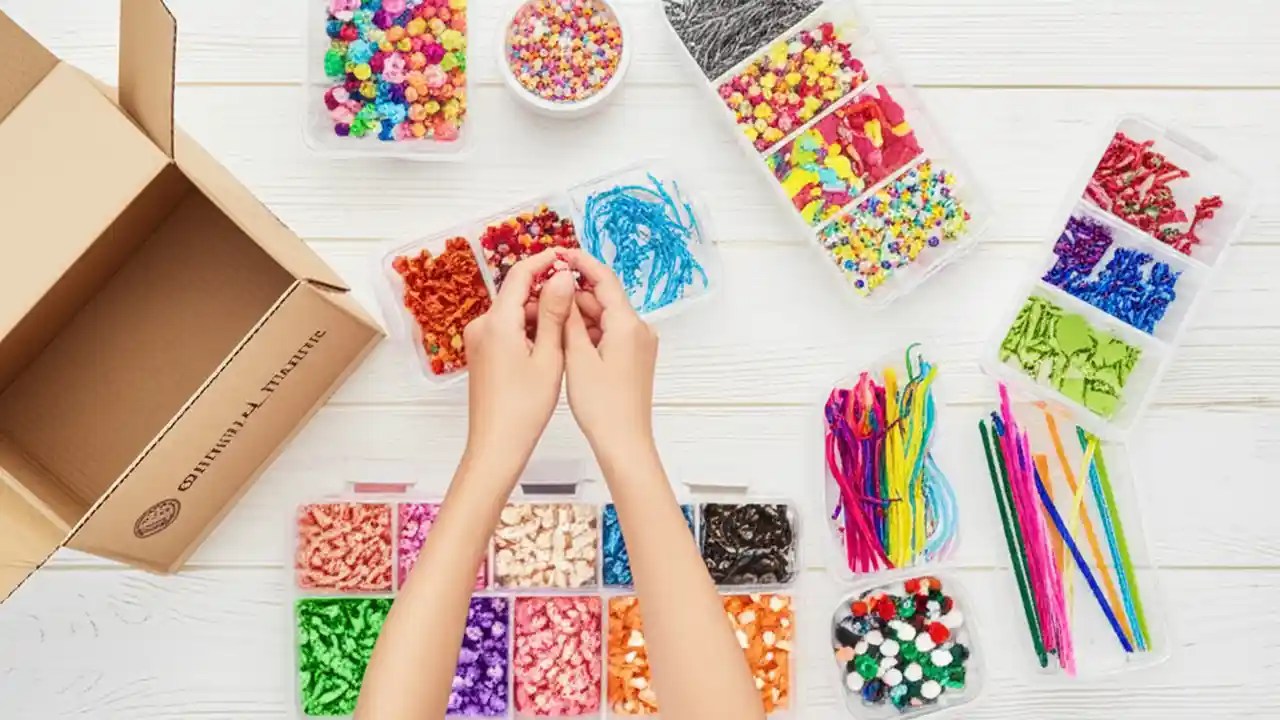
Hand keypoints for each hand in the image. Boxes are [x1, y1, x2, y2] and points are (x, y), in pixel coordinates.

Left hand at [463, 251, 574, 472]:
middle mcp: (482, 326)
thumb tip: (562, 276)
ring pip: (514, 314)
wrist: (496, 445)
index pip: (520, 275)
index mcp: (497, 322)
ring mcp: (478, 340)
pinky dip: (529, 332)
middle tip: (579, 302)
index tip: (567, 256)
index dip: (544, 261)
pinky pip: (507, 330)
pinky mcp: (481, 354)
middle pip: (517, 294)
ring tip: (569, 332)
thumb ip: (556, 313)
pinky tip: (549, 349)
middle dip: (547, 294)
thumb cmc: (524, 408)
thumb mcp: (549, 357)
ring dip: (540, 316)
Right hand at [562, 250, 658, 461]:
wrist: (625, 442)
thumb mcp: (577, 357)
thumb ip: (569, 319)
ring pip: (606, 317)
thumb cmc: (602, 405)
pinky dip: (589, 332)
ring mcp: (639, 345)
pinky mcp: (635, 359)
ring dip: (580, 315)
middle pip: (605, 298)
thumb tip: (563, 284)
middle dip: (575, 293)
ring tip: (548, 316)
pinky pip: (610, 334)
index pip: (604, 279)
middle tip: (543, 290)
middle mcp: (639, 329)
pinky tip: (565, 339)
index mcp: (627, 324)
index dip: (581, 263)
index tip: (559, 253)